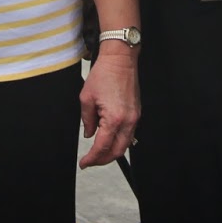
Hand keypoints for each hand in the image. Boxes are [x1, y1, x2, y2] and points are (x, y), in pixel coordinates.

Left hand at [78, 46, 139, 167]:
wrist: (120, 59)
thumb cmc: (104, 74)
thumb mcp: (86, 98)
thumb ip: (87, 120)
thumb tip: (89, 133)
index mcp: (114, 118)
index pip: (102, 147)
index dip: (92, 158)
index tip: (84, 163)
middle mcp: (128, 120)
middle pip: (117, 151)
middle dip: (103, 159)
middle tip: (91, 160)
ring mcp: (135, 117)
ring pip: (125, 144)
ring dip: (111, 151)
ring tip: (98, 151)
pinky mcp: (137, 113)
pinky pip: (129, 134)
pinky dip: (118, 140)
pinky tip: (108, 138)